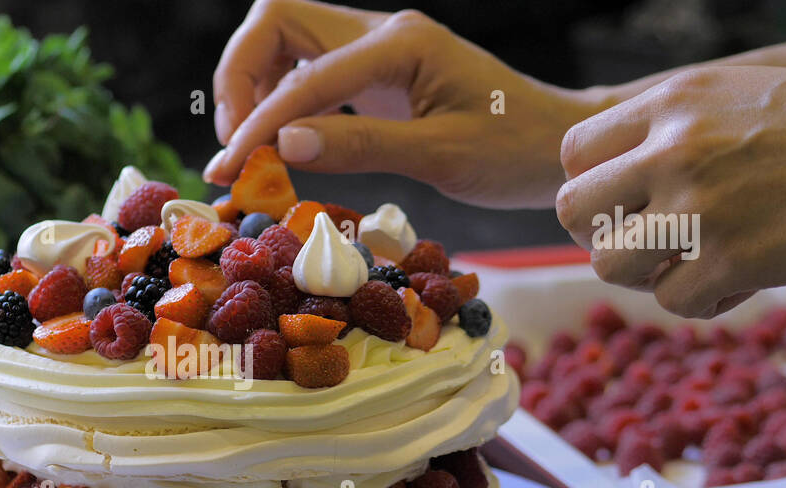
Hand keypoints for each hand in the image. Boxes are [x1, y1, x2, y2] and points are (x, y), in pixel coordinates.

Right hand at [205, 0, 601, 207]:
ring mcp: (376, 50)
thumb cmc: (512, 151)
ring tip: (249, 145)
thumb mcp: (441, 156)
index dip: (259, 121)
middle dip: (240, 76)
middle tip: (236, 143)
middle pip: (276, 22)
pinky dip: (280, 100)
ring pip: (285, 41)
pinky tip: (281, 142)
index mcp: (400, 44)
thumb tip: (283, 145)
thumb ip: (361, 146)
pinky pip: (307, 71)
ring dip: (254, 85)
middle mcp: (380, 33)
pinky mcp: (375, 74)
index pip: (303, 75)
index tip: (231, 168)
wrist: (554, 144)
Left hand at [557, 65, 785, 317]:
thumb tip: (615, 176)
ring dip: (643, 274)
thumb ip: (671, 127)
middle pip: (572, 211)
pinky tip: (738, 279)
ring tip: (688, 262)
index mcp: (673, 104)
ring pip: (608, 264)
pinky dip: (703, 300)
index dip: (590, 186)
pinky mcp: (730, 260)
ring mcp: (699, 207)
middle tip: (643, 241)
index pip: (575, 154)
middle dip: (599, 234)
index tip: (623, 200)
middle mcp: (674, 151)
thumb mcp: (735, 96)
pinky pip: (673, 301)